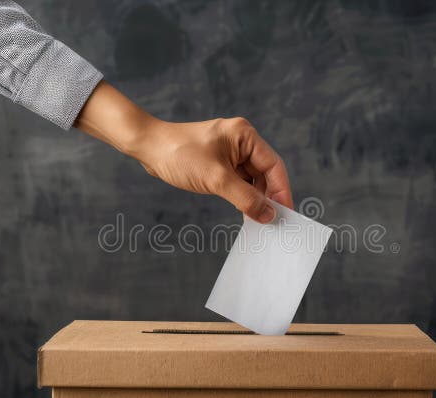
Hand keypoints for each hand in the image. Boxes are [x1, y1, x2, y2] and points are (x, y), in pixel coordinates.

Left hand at [75, 81, 292, 222]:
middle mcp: (241, 141)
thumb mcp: (216, 179)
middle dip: (269, 197)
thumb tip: (269, 215)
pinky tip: (245, 212)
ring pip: (252, 179)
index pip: (273, 165)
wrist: (148, 148)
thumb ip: (245, 198)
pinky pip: (239, 182)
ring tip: (260, 221)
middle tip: (274, 222)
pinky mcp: (219, 162)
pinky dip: (243, 197)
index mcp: (245, 135)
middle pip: (265, 173)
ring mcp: (230, 152)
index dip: (282, 191)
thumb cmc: (179, 154)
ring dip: (256, 199)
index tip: (287, 213)